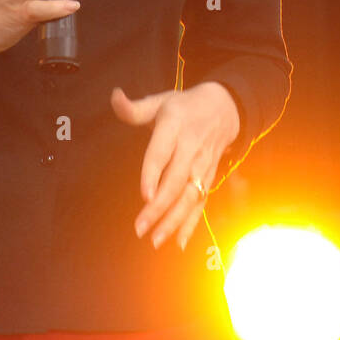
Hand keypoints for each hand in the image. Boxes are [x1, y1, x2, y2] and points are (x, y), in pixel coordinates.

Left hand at [111, 81, 241, 249]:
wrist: (226, 107)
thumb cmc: (184, 106)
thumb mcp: (160, 100)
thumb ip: (134, 107)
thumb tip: (114, 96)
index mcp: (175, 126)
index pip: (163, 152)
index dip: (154, 173)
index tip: (144, 195)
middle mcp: (191, 147)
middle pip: (176, 180)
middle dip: (159, 207)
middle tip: (140, 228)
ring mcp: (203, 164)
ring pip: (190, 196)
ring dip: (174, 220)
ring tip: (155, 240)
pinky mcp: (210, 177)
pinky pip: (201, 202)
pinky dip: (192, 223)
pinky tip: (180, 242)